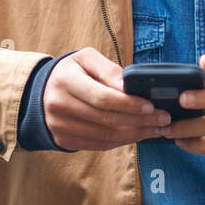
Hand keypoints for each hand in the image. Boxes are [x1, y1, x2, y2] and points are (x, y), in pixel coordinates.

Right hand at [43, 47, 171, 150]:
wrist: (40, 92)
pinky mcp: (64, 140)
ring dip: (135, 134)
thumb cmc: (71, 72)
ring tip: (156, 129)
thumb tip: (129, 88)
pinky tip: (138, 135)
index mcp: (65, 81)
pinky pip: (99, 145)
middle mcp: (59, 106)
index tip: (151, 106)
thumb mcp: (86, 59)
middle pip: (106, 119)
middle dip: (140, 121)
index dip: (129, 104)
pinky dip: (122, 141)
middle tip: (163, 119)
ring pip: (105, 136)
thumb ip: (109, 70)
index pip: (102, 98)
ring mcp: (60, 126)